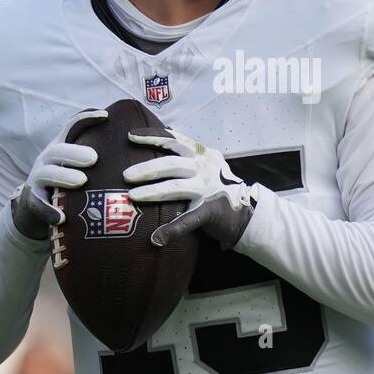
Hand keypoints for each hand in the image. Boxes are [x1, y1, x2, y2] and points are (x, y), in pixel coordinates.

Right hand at [11, 108, 107, 239]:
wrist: (32, 206)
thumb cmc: (65, 181)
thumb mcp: (76, 163)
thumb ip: (96, 153)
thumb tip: (132, 142)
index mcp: (61, 147)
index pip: (71, 127)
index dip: (86, 119)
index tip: (105, 116)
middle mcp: (47, 160)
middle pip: (57, 150)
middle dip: (75, 152)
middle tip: (94, 158)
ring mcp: (37, 180)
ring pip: (46, 174)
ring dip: (64, 176)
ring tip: (81, 181)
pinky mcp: (32, 201)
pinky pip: (38, 205)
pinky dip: (48, 211)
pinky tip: (61, 217)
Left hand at [124, 128, 257, 246]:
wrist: (248, 210)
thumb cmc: (220, 185)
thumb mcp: (207, 163)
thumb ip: (186, 155)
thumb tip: (158, 145)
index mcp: (201, 154)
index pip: (174, 139)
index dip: (152, 136)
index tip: (131, 135)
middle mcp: (203, 168)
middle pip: (170, 164)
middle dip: (146, 168)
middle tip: (126, 175)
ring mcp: (207, 189)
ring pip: (175, 188)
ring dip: (151, 192)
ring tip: (132, 196)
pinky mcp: (209, 211)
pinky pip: (187, 221)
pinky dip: (171, 230)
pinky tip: (156, 238)